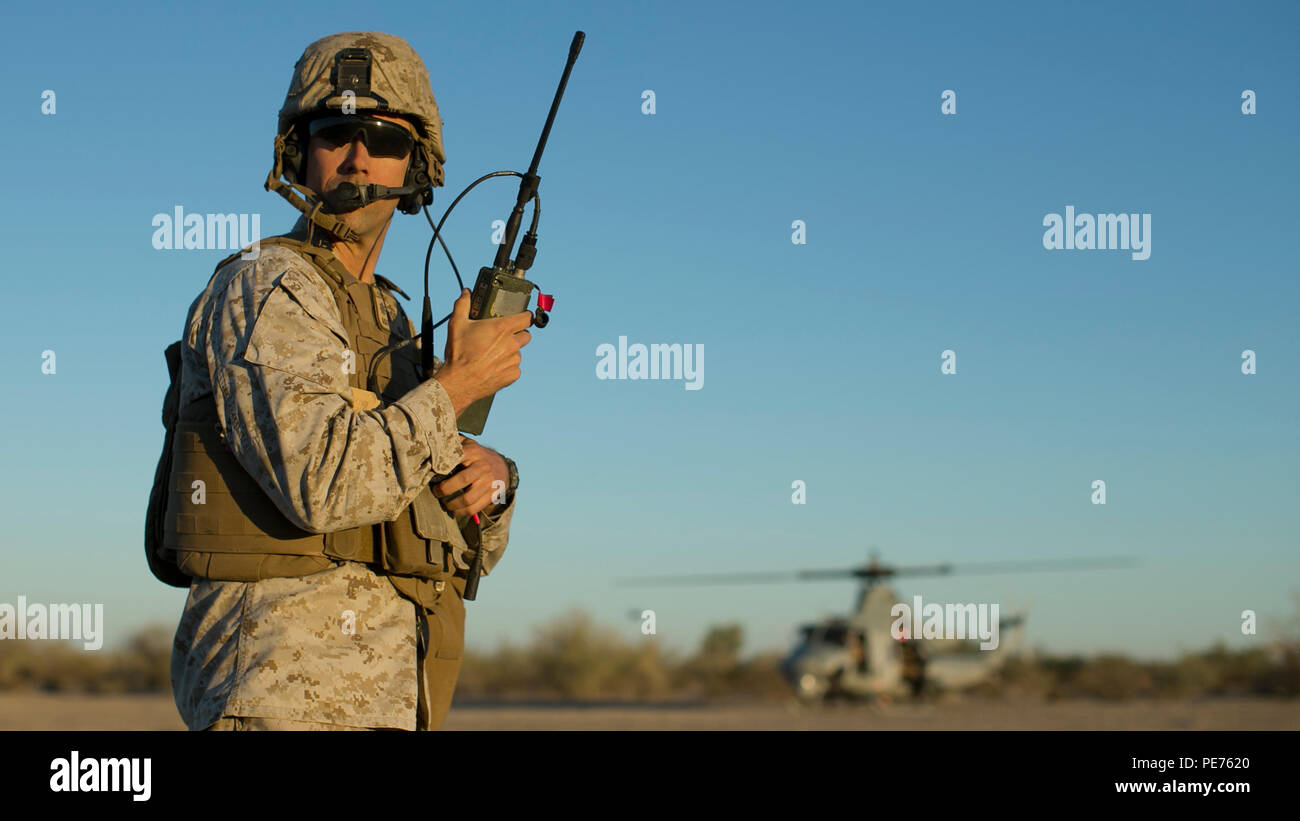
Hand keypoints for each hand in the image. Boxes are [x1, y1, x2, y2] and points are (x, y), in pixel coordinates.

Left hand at [433, 436, 509, 517]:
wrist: (502, 466)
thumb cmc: (477, 455)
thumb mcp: (467, 444)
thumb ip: (453, 442)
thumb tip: (433, 441)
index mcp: (474, 452)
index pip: (456, 458)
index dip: (442, 467)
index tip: (431, 473)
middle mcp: (483, 467)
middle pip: (462, 480)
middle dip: (444, 489)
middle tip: (435, 491)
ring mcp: (489, 482)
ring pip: (468, 498)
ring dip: (451, 504)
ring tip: (443, 503)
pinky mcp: (492, 495)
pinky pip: (475, 508)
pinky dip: (461, 512)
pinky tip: (454, 510)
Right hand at [434, 289, 531, 416]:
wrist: (459, 382)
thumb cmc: (459, 353)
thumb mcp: (457, 324)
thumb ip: (463, 305)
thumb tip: (465, 292)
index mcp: (502, 328)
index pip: (527, 318)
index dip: (525, 316)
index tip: (522, 317)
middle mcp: (512, 343)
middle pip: (526, 335)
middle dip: (517, 334)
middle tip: (502, 337)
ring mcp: (514, 360)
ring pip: (518, 352)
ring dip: (510, 352)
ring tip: (492, 355)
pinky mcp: (513, 375)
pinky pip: (515, 368)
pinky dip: (507, 367)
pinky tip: (493, 367)